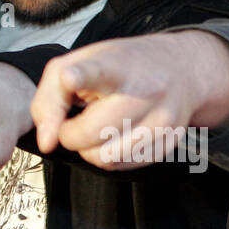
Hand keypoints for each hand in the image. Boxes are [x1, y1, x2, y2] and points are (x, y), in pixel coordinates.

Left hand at [31, 31, 228, 168]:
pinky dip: (108, 157)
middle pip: (91, 131)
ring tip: (95, 128)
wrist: (182, 70)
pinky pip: (122, 166)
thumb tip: (46, 142)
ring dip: (88, 149)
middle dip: (69, 134)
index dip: (80, 76)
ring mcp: (161, 119)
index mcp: (117, 64)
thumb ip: (50, 98)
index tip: (69, 77)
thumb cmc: (123, 66)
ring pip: (105, 157)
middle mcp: (144, 90)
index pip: (97, 70)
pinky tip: (114, 136)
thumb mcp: (80, 62)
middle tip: (73, 122)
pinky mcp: (168, 143)